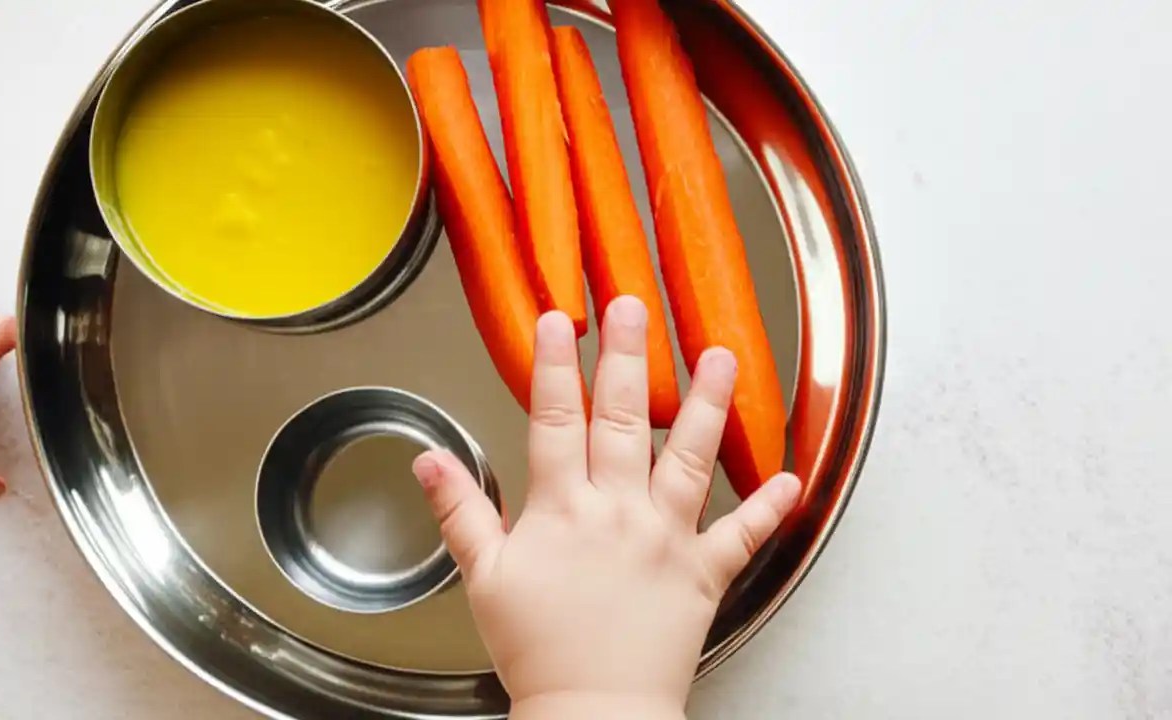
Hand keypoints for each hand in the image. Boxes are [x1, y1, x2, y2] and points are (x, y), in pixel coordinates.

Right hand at [412, 295, 800, 717]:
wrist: (592, 713)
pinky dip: (769, 508)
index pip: (555, 420)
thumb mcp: (484, 579)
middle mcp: (619, 512)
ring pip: (692, 457)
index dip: (555, 366)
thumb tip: (429, 461)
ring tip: (724, 357)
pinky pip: (742, 535)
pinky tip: (791, 479)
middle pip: (626, 419)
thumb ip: (461, 512)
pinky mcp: (703, 573)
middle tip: (635, 307)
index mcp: (563, 510)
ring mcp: (667, 539)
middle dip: (629, 357)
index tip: (558, 321)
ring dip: (709, 404)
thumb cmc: (538, 651)